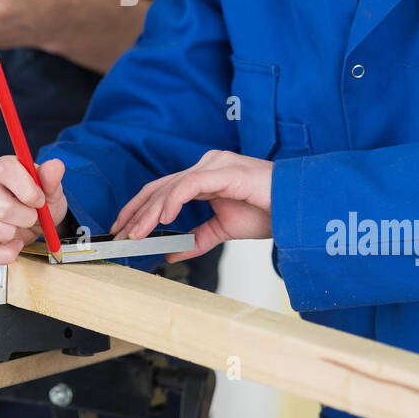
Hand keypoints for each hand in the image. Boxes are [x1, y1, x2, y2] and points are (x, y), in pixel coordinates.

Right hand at [0, 155, 67, 264]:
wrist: (38, 221)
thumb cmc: (40, 201)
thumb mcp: (52, 189)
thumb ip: (52, 178)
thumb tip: (55, 166)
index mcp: (5, 168)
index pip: (6, 170)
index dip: (28, 190)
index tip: (40, 201)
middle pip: (0, 205)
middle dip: (25, 218)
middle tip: (33, 217)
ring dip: (7, 234)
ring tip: (20, 232)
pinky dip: (1, 254)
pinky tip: (15, 247)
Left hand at [109, 150, 273, 260]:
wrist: (299, 206)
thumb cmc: (269, 211)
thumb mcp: (224, 229)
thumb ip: (197, 239)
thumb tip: (169, 252)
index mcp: (204, 175)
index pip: (162, 189)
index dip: (139, 208)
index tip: (122, 229)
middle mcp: (206, 165)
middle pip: (160, 186)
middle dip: (136, 212)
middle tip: (119, 234)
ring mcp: (215, 165)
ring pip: (171, 186)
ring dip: (149, 212)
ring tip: (135, 233)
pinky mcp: (225, 171)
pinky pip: (191, 184)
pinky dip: (173, 201)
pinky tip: (163, 219)